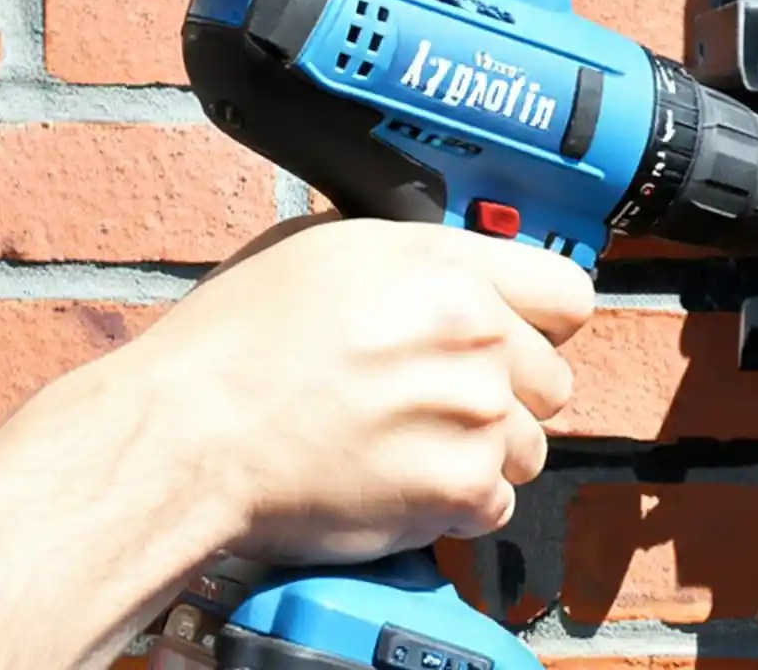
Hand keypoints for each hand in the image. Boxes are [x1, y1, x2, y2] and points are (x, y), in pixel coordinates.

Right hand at [117, 212, 595, 565]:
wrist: (187, 437)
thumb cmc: (234, 344)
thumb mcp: (319, 250)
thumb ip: (410, 257)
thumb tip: (448, 267)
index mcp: (448, 268)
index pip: (570, 297)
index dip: (544, 324)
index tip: (520, 340)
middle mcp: (477, 336)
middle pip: (554, 383)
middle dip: (508, 398)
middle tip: (440, 406)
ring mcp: (475, 414)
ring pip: (530, 448)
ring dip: (483, 455)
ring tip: (409, 447)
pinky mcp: (459, 486)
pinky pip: (496, 505)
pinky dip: (456, 506)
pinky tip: (399, 484)